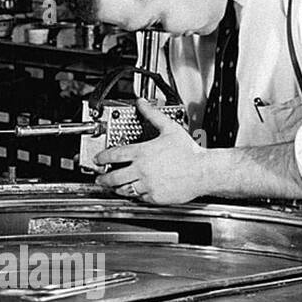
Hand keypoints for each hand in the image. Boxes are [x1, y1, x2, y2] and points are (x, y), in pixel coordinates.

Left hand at [94, 97, 208, 204]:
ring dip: (116, 188)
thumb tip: (142, 103)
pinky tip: (135, 191)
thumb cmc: (189, 152)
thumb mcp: (169, 128)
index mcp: (142, 153)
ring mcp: (148, 185)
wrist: (203, 171)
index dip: (102, 157)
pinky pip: (139, 198)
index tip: (98, 159)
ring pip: (124, 190)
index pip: (114, 155)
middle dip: (103, 178)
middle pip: (114, 177)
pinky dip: (135, 195)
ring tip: (114, 187)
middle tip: (100, 178)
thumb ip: (152, 115)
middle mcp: (142, 170)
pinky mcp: (155, 196)